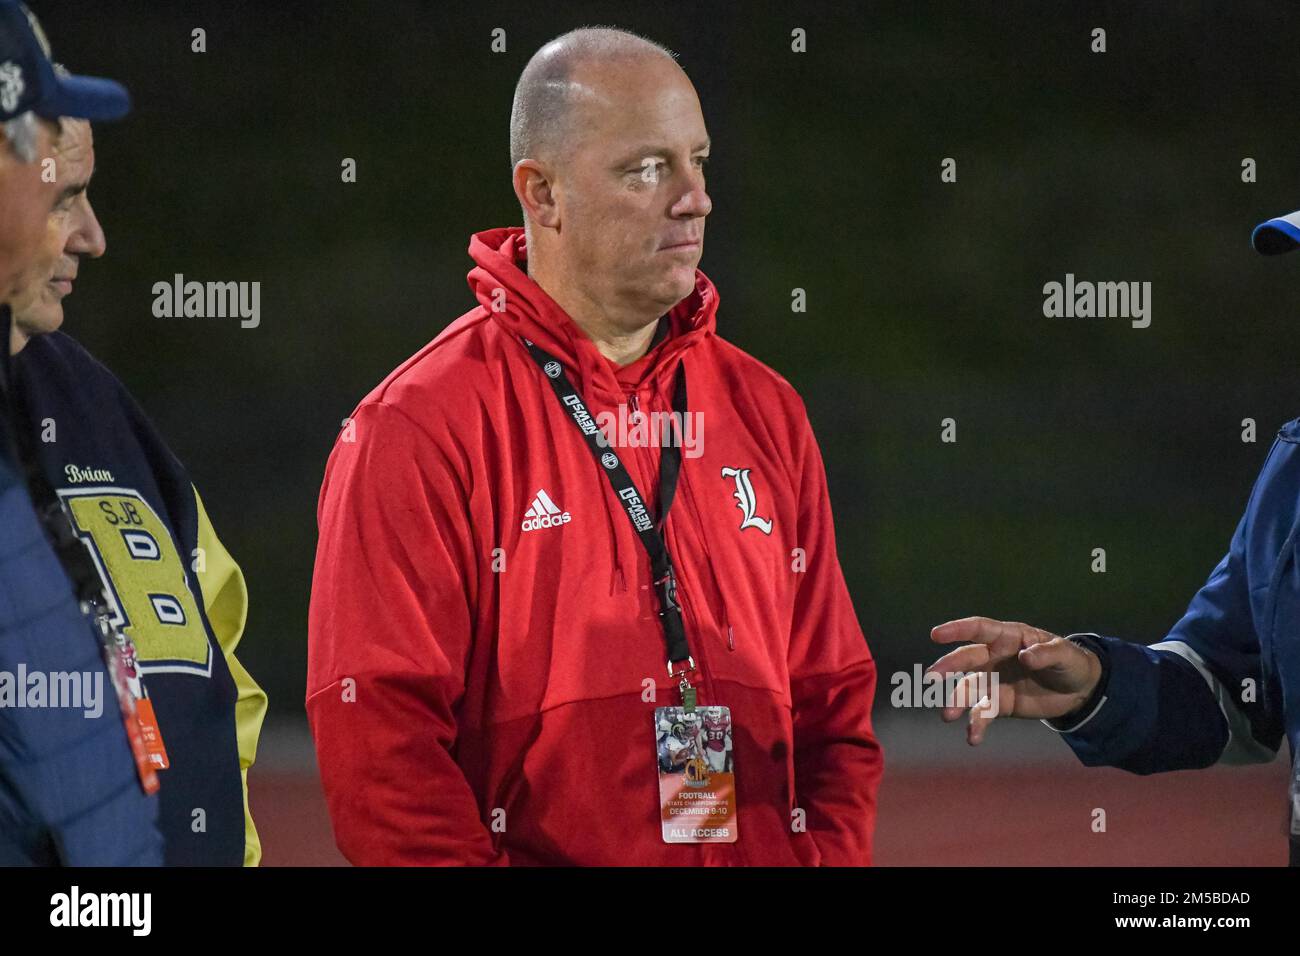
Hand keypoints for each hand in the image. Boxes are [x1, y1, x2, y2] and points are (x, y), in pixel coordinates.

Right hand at [927, 616, 1102, 744]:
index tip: (936, 634)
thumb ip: (1046, 654)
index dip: (957, 630)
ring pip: (967, 688)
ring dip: (956, 701)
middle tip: (931, 677)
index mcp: (1008, 638)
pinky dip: (976, 725)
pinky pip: (982, 713)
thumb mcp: (1065, 655)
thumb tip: (1025, 657)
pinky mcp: (999, 703)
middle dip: (948, 667)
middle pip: (966, 659)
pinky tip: (973, 738)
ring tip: (947, 715)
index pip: (979, 630)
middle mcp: (994, 657)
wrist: (1077, 691)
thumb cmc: (1069, 662)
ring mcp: (994, 681)